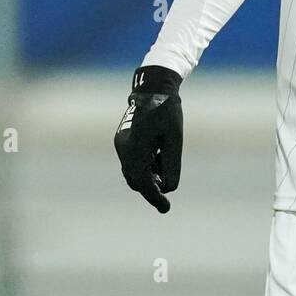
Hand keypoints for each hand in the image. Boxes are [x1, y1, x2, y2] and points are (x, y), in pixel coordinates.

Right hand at [114, 65, 182, 212]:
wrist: (153, 87)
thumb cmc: (168, 112)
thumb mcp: (175, 140)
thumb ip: (172, 165)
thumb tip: (168, 188)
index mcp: (136, 147)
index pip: (144, 182)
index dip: (155, 197)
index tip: (166, 208)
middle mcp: (124, 148)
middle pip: (136, 179)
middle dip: (150, 188)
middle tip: (166, 192)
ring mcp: (121, 143)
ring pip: (133, 171)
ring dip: (148, 176)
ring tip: (164, 167)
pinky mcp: (123, 140)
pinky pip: (132, 161)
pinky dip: (144, 166)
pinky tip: (157, 158)